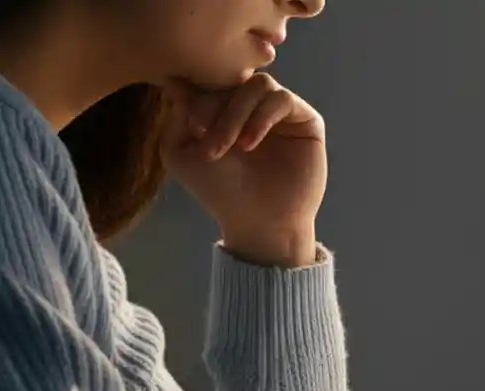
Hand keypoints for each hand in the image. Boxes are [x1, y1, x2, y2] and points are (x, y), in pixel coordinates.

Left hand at [161, 74, 326, 267]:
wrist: (259, 221)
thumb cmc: (219, 190)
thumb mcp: (181, 149)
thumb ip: (179, 110)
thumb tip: (178, 76)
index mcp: (225, 106)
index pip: (211, 77)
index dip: (198, 95)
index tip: (192, 128)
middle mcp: (254, 104)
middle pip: (232, 78)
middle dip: (215, 108)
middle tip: (208, 141)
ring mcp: (281, 111)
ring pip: (258, 84)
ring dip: (237, 113)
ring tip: (231, 146)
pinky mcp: (306, 121)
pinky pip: (282, 99)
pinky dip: (261, 118)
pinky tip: (250, 144)